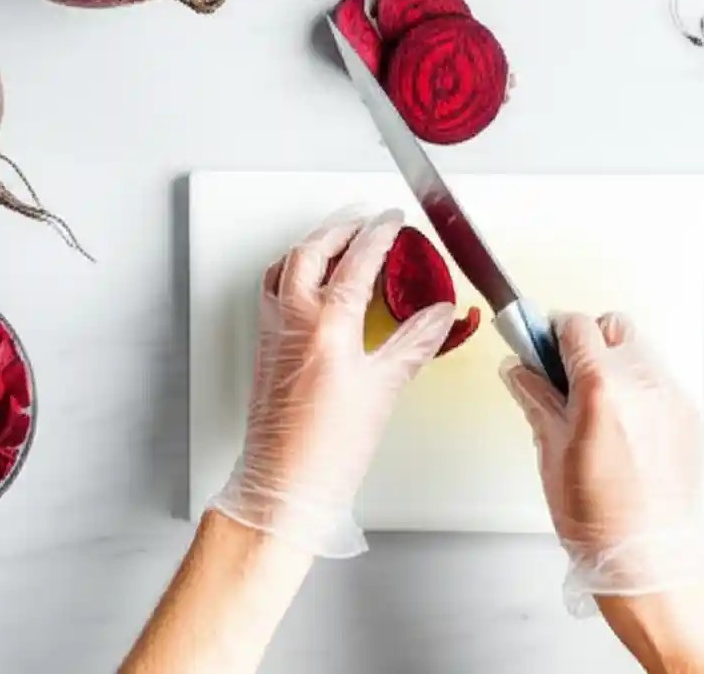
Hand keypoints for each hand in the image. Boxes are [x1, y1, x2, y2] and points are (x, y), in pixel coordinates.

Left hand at [208, 210, 454, 557]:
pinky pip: (275, 291)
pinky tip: (310, 284)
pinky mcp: (266, 349)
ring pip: (285, 267)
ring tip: (338, 239)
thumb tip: (437, 317)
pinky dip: (294, 273)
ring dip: (312, 246)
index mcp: (324, 326)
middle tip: (365, 219)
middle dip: (339, 228)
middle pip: (311, 252)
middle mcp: (292, 321)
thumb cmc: (326, 449)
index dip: (378, 236)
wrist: (284, 484)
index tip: (393, 221)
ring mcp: (273, 333)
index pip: (355, 263)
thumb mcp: (384, 390)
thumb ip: (413, 343)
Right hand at [501, 313, 703, 614]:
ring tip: (596, 405)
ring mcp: (671, 396)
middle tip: (566, 374)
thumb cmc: (600, 517)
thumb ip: (536, 399)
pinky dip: (638, 388)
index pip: (574, 325)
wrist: (649, 555)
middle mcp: (643, 382)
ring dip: (614, 362)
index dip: (550, 334)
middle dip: (588, 342)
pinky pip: (659, 380)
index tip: (537, 348)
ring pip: (640, 350)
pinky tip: (622, 424)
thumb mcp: (550, 451)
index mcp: (602, 387)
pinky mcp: (687, 414)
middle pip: (614, 326)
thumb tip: (519, 371)